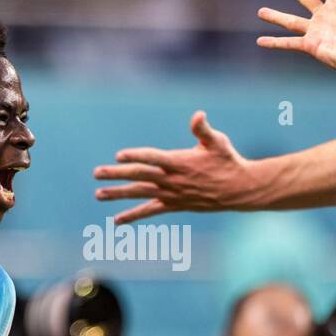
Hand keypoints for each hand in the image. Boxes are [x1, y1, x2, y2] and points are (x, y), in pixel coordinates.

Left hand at [95, 111, 258, 223]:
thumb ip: (203, 130)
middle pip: (140, 176)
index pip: (154, 158)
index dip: (136, 156)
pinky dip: (133, 216)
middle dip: (117, 175)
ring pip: (140, 194)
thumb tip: (198, 115)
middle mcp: (173, 180)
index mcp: (181, 162)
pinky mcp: (174, 205)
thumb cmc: (228, 161)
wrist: (239, 190)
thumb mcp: (218, 142)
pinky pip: (150, 211)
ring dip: (118, 194)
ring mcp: (172, 195)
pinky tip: (117, 220)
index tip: (119, 156)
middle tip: (97, 173)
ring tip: (98, 194)